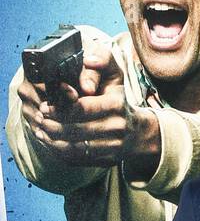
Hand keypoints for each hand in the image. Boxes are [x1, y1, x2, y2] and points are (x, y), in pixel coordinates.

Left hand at [23, 36, 159, 174]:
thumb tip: (88, 60)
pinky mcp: (108, 161)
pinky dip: (62, 153)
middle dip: (53, 125)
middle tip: (40, 119)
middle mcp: (118, 128)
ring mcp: (114, 147)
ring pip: (77, 148)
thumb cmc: (118, 99)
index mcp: (116, 104)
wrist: (138, 132)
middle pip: (78, 130)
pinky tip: (51, 144)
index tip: (45, 106)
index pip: (83, 108)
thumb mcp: (115, 75)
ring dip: (54, 141)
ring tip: (41, 131)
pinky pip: (81, 160)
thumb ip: (102, 61)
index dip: (61, 108)